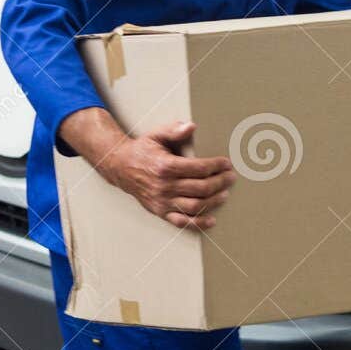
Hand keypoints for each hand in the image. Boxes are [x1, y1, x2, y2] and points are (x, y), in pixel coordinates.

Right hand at [59, 110, 235, 229]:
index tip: (226, 163)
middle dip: (220, 182)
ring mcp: (162, 201)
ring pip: (195, 205)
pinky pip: (182, 222)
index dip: (216, 166)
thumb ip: (173, 130)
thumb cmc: (142, 150)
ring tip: (224, 193)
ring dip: (214, 200)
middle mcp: (164, 186)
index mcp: (165, 166)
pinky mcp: (160, 211)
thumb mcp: (155, 135)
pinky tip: (212, 219)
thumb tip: (191, 126)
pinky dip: (199, 223)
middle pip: (201, 188)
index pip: (199, 168)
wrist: (120, 167)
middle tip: (230, 177)